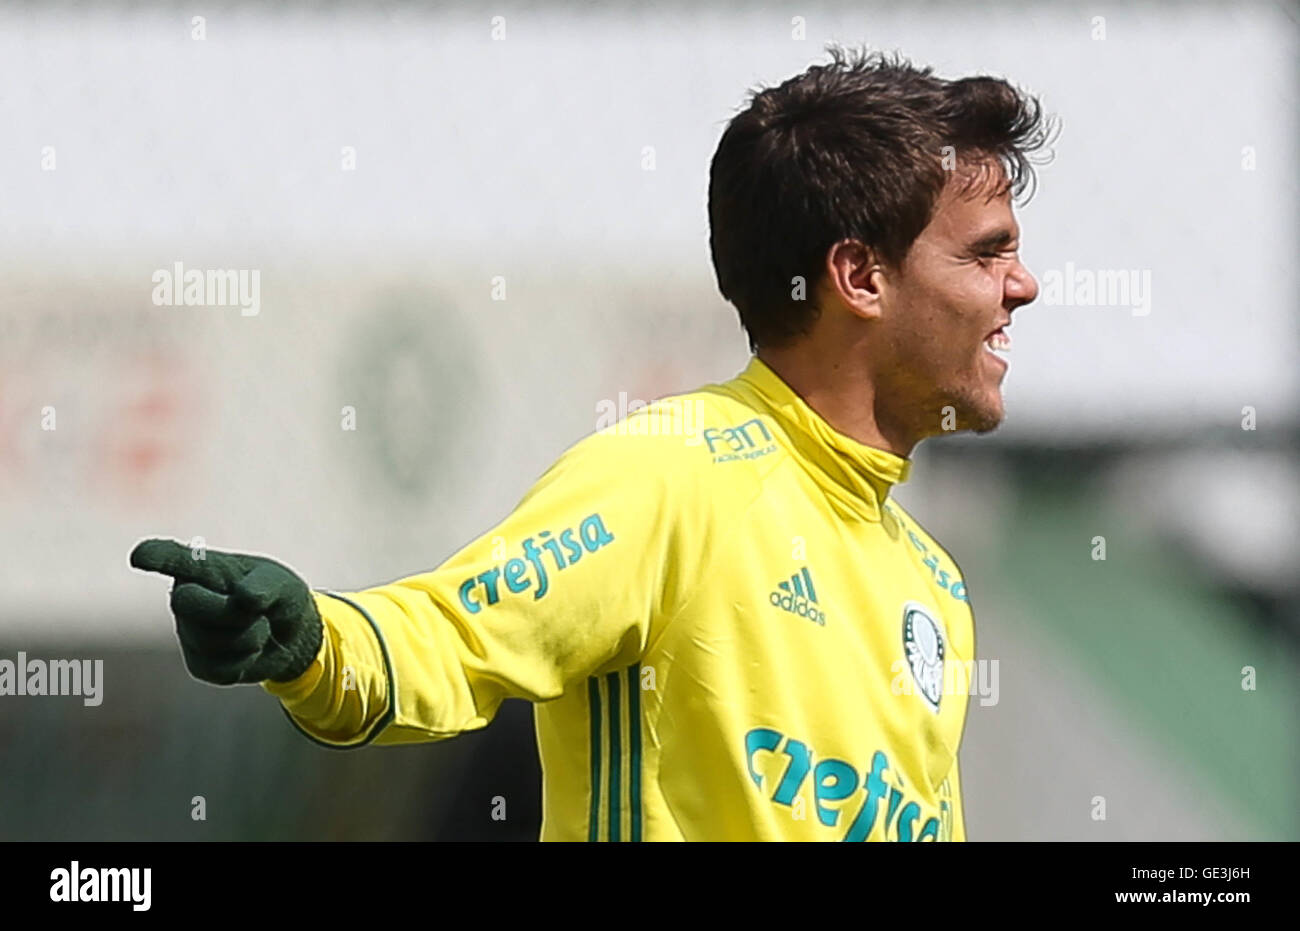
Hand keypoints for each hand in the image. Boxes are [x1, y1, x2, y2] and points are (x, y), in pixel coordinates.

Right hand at [129, 539, 322, 684]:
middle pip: (186, 602)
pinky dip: (247, 662)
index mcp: (203, 568)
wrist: (290, 635)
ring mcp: (188, 631)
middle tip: (260, 609)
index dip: (156, 557)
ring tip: (259, 627)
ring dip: (250, 637)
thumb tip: (245, 598)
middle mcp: (186, 596)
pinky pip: (221, 669)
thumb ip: (266, 586)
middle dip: (227, 609)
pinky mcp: (199, 664)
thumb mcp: (282, 584)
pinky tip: (251, 650)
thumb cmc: (279, 597)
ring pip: (211, 640)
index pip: (172, 559)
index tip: (139, 556)